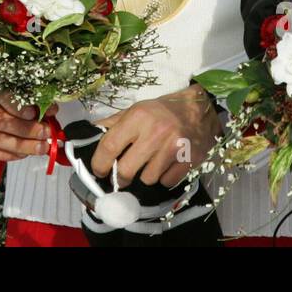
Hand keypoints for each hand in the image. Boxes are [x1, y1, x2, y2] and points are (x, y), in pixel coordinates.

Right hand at [0, 88, 55, 161]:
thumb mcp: (19, 85)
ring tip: (38, 147)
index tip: (36, 114)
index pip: (0, 95)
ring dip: (19, 146)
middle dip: (25, 130)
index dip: (19, 108)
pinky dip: (6, 154)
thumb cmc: (3, 87)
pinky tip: (21, 153)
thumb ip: (33, 97)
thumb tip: (50, 110)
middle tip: (44, 134)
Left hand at [93, 85, 220, 187]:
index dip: (99, 163)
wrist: (200, 109)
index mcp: (139, 117)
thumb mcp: (137, 109)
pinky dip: (163, 177)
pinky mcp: (189, 160)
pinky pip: (166, 181)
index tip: (98, 171)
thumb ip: (113, 123)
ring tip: (151, 162)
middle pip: (127, 170)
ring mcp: (174, 148)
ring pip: (147, 179)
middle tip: (121, 176)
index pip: (110, 146)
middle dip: (120, 177)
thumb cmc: (163, 110)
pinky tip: (166, 164)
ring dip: (145, 175)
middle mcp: (156, 132)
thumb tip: (90, 134)